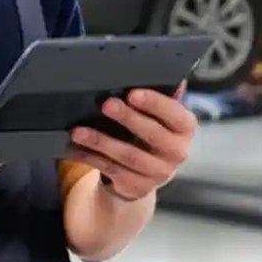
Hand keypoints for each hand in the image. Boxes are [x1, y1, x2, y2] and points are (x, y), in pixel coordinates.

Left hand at [69, 82, 197, 201]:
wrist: (145, 172)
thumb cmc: (151, 132)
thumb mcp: (160, 115)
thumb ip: (161, 96)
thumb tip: (164, 74)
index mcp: (185, 128)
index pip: (175, 114)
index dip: (155, 103)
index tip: (133, 93)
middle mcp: (177, 152)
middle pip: (152, 134)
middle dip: (127, 118)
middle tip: (106, 104)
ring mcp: (159, 173)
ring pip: (128, 155)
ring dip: (101, 141)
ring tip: (80, 130)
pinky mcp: (138, 186)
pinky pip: (111, 170)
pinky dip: (91, 157)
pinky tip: (77, 147)